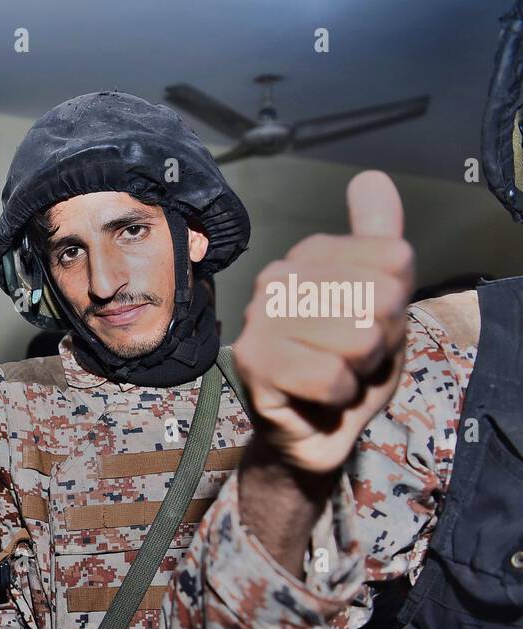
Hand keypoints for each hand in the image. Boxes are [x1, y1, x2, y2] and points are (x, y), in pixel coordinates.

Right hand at [234, 170, 412, 474]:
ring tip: (336, 376)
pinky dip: (339, 397)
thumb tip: (370, 177)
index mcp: (307, 256)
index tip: (369, 326)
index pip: (394, 259)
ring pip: (357, 338)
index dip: (397, 304)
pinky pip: (330, 376)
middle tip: (351, 358)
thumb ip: (380, 240)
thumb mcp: (379, 300)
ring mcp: (258, 320)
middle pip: (380, 297)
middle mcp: (276, 278)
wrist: (315, 429)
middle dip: (380, 340)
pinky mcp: (253, 364)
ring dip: (360, 372)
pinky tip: (319, 398)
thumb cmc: (344, 366)